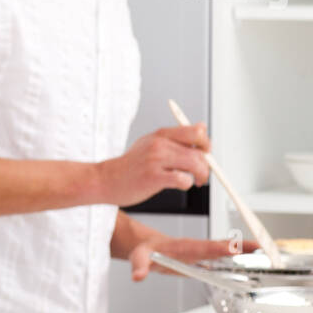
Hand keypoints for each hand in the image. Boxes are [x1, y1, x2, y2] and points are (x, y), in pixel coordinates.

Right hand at [97, 123, 211, 206]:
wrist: (106, 180)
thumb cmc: (130, 166)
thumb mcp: (150, 144)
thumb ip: (175, 138)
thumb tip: (202, 128)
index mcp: (160, 135)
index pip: (195, 131)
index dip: (206, 143)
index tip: (204, 153)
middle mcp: (158, 144)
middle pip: (198, 150)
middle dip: (207, 164)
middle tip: (201, 173)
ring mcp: (155, 160)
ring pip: (194, 164)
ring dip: (200, 175)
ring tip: (194, 181)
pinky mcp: (153, 177)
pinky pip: (182, 179)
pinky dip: (187, 184)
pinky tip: (181, 185)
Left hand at [128, 234, 258, 281]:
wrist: (145, 246)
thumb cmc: (144, 250)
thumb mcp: (139, 258)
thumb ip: (139, 266)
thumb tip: (138, 276)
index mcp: (185, 247)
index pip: (207, 247)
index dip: (223, 247)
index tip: (239, 247)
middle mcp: (196, 247)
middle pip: (223, 246)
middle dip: (243, 245)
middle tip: (264, 246)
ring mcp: (201, 252)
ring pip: (225, 249)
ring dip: (245, 249)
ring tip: (267, 251)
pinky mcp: (202, 257)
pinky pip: (222, 255)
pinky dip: (237, 256)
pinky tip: (251, 260)